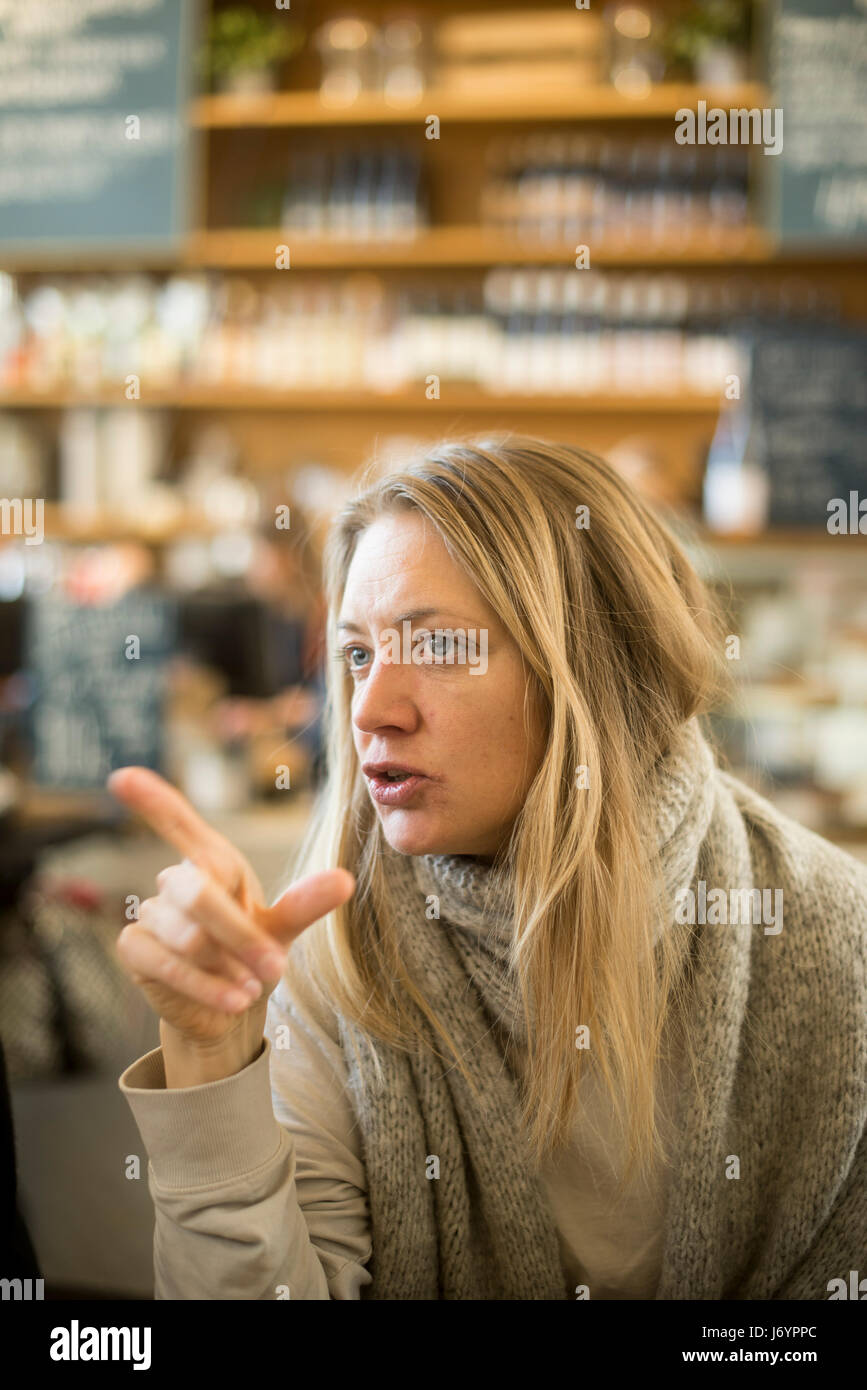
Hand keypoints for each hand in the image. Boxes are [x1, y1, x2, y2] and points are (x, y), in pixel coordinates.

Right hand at [107, 767, 353, 1062]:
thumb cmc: (253, 953)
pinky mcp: (134, 949)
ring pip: (187, 935)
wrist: (231, 1008)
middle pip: (199, 891)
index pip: (179, 823)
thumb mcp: (284, 927)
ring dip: (228, 966)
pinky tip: (232, 1001)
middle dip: (240, 935)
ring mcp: (151, 913)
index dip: (154, 800)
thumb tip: (345, 880)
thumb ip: (305, 902)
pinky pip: (167, 964)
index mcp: (212, 861)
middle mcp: (176, 880)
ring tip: (252, 987)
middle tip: (276, 967)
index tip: (123, 776)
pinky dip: (206, 987)